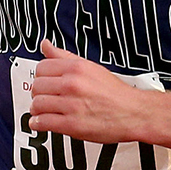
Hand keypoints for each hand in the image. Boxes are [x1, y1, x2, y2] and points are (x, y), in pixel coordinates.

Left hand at [27, 39, 150, 144]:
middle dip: (39, 93)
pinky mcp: (71, 125)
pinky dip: (38, 123)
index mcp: (76, 68)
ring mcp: (71, 105)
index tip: (46, 83)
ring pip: (37, 104)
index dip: (42, 76)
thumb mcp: (91, 67)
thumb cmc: (115, 93)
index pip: (41, 67)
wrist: (134, 113)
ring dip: (37, 110)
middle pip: (36, 86)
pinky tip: (43, 122)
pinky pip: (42, 122)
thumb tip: (46, 44)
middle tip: (46, 98)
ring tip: (44, 111)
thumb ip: (65, 56)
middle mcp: (72, 84)